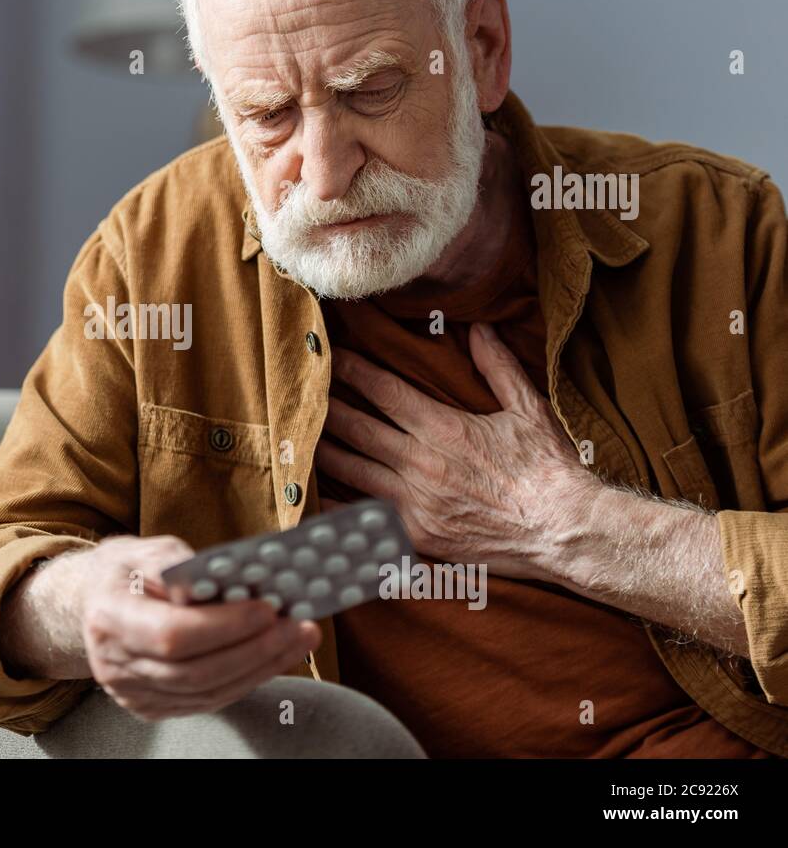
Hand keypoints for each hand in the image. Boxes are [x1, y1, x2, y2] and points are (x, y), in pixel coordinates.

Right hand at [78, 535, 321, 720]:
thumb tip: (224, 582)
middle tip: (297, 625)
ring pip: (206, 693)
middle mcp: (114, 664)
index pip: (172, 635)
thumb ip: (181, 566)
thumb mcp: (146, 550)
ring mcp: (131, 692)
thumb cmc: (127, 571)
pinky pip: (206, 702)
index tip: (267, 609)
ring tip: (296, 639)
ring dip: (260, 668)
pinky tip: (272, 657)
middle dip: (254, 649)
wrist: (95, 602)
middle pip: (195, 671)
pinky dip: (245, 680)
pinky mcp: (150, 706)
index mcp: (109, 617)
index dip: (224, 627)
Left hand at [316, 322, 600, 579]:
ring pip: (352, 471)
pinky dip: (338, 502)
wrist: (566, 531)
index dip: (353, 371)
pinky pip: (364, 516)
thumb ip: (498, 368)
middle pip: (358, 428)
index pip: (384, 392)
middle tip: (302, 390)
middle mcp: (422, 465)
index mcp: (445, 429)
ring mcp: (415, 503)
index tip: (331, 355)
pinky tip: (317, 491)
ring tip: (300, 435)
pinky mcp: (417, 536)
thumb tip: (479, 328)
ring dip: (324, 450)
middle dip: (327, 406)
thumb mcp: (529, 409)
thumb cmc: (550, 469)